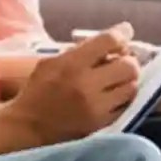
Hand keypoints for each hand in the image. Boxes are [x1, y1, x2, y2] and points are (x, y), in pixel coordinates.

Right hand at [8, 24, 141, 143]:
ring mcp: (97, 107)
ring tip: (117, 79)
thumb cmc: (37, 91)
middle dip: (128, 60)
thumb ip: (77, 52)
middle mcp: (87, 85)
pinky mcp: (102, 124)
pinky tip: (113, 96)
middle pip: (128, 65)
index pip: (108, 41)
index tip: (125, 32)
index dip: (121, 33)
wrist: (28, 127)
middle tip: (121, 60)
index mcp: (71, 65)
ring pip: (131, 86)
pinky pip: (126, 106)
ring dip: (127, 80)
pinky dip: (123, 98)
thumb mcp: (49, 63)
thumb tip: (109, 42)